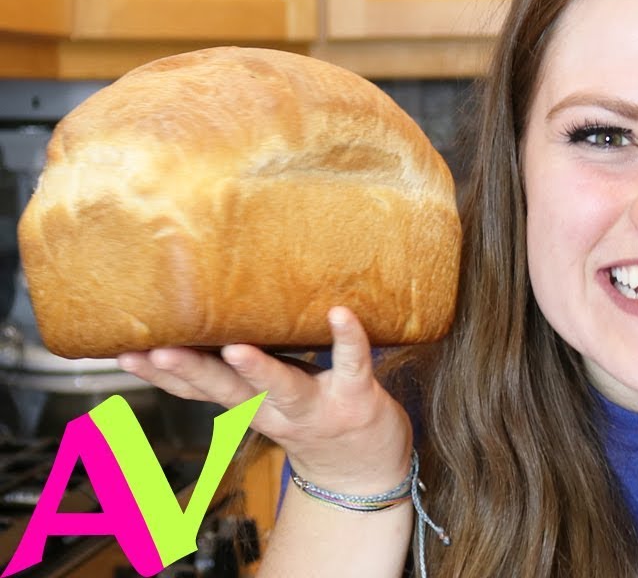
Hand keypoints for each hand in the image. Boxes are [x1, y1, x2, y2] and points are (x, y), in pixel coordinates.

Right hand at [118, 306, 412, 493]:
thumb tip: (201, 323)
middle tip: (156, 351)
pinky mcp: (356, 396)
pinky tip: (341, 314)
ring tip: (235, 347)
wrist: (365, 473)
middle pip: (226, 390)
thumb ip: (238, 374)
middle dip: (190, 371)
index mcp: (248, 405)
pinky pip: (352, 364)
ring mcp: (316, 405)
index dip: (159, 375)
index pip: (196, 390)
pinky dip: (347, 339)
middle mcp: (275, 410)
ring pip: (282, 386)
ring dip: (258, 369)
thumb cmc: (312, 420)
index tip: (122, 353)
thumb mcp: (264, 403)